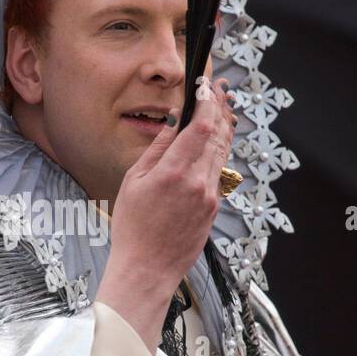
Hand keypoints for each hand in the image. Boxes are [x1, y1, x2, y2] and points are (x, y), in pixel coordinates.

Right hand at [94, 76, 236, 351]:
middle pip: (218, 135)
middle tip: (216, 89)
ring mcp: (210, 196)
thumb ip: (158, 149)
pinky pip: (219, 171)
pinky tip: (216, 141)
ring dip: (223, 126)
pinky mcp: (214, 207)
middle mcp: (198, 182)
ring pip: (222, 152)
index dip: (206, 102)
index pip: (201, 126)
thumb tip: (174, 122)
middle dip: (218, 108)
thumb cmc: (133, 228)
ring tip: (221, 106)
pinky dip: (219, 150)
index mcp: (174, 172)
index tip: (204, 86)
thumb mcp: (135, 181)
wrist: (147, 269)